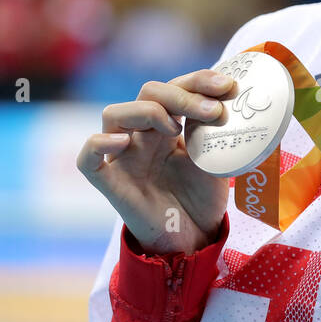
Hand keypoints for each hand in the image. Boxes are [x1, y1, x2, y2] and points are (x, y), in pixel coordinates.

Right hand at [77, 70, 234, 255]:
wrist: (195, 240)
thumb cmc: (202, 197)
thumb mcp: (217, 157)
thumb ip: (216, 130)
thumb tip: (233, 97)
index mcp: (168, 124)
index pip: (175, 87)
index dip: (198, 81)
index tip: (228, 86)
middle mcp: (143, 135)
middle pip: (147, 93)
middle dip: (182, 94)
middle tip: (214, 111)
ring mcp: (124, 157)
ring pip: (114, 114)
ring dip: (148, 111)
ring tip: (176, 129)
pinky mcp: (110, 183)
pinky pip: (87, 159)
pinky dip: (99, 144)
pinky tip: (123, 141)